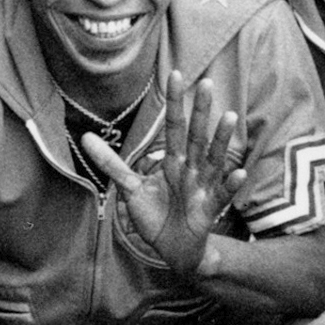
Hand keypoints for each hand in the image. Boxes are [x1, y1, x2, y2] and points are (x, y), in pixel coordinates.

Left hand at [77, 67, 244, 282]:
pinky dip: (230, 185)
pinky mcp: (210, 210)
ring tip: (230, 118)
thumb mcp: (130, 188)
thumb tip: (85, 138)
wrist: (173, 250)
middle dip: (200, 111)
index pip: (173, 126)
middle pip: (194, 136)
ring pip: (213, 160)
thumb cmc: (155, 216)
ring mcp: (202, 188)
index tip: (175, 74)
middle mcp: (190, 169)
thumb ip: (111, 163)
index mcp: (172, 161)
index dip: (174, 103)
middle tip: (206, 82)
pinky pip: (222, 195)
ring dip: (221, 140)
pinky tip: (238, 172)